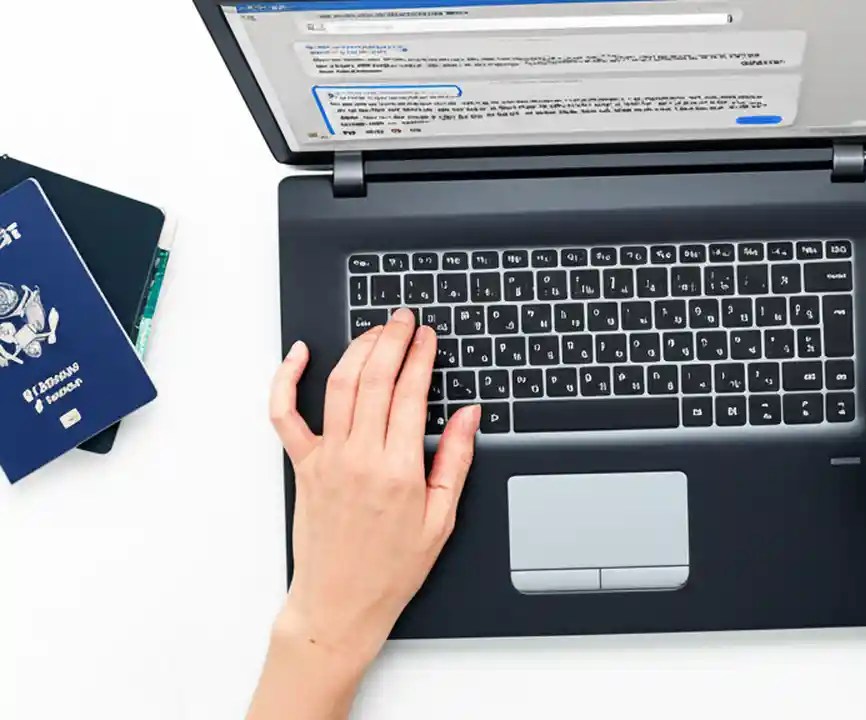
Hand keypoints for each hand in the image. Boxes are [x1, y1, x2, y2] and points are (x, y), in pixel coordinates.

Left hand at [267, 308, 479, 668]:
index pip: (410, 393)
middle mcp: (359, 457)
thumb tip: (468, 415)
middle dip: (392, 340)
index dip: (420, 356)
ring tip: (376, 331)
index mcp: (399, 470)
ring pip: (338, 386)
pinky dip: (286, 379)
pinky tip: (300, 354)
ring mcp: (326, 459)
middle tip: (405, 319)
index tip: (429, 336)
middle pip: (374, 379)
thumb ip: (455, 460)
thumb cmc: (391, 569)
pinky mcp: (302, 466)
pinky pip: (285, 414)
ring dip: (358, 350)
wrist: (340, 603)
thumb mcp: (442, 519)